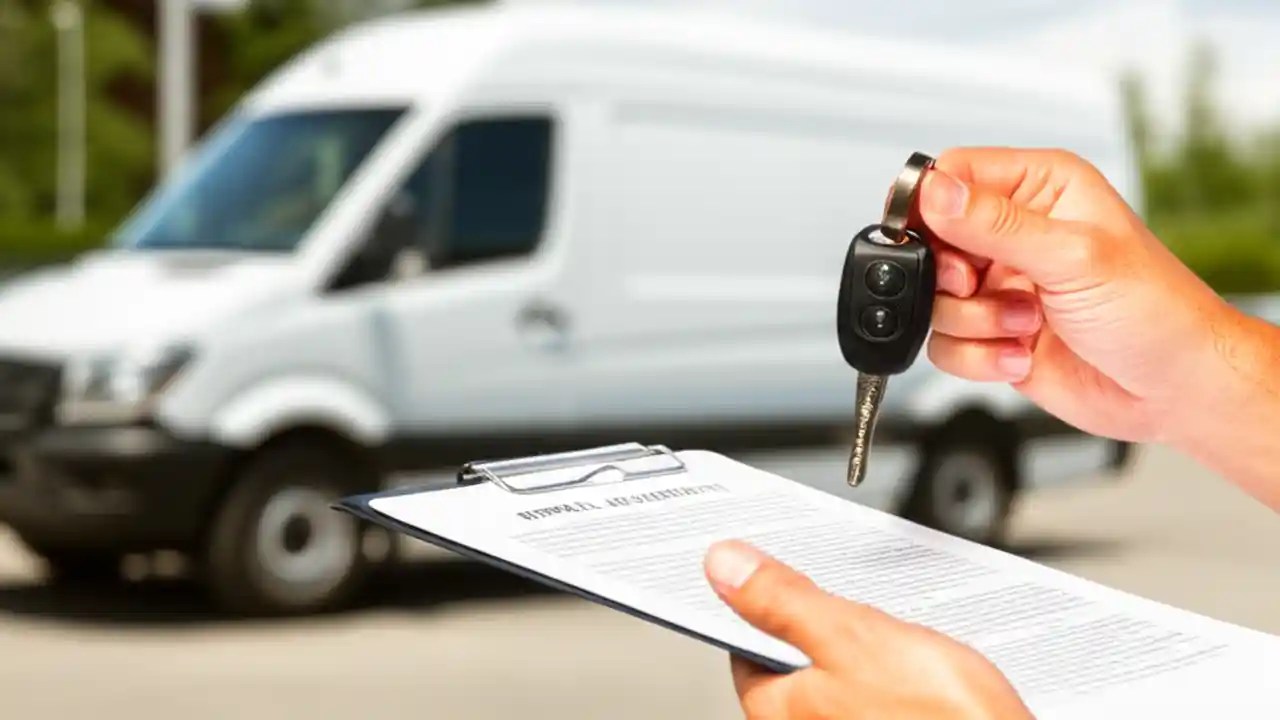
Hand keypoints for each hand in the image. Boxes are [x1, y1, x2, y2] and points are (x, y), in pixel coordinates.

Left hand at [705, 540, 1032, 719]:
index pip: (748, 649)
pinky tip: (931, 664)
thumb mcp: (852, 636)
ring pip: (849, 677)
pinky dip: (903, 672)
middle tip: (862, 597)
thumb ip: (783, 601)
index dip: (765, 602)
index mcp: (781, 713)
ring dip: (873, 645)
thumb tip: (723, 566)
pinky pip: (886, 697)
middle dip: (830, 621)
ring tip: (908, 630)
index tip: (780, 570)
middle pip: (802, 662)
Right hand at [919, 148, 1240, 443]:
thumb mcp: (1073, 256)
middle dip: (953, 277)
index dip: (931, 206)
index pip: (954, 175)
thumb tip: (935, 192)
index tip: (935, 240)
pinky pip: (945, 344)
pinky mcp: (992, 333)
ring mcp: (1001, 286)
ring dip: (976, 322)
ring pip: (935, 299)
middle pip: (932, 241)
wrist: (1173, 389)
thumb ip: (995, 223)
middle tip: (981, 285)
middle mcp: (1015, 234)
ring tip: (1027, 325)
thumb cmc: (1155, 311)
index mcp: (1041, 188)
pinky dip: (979, 357)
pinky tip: (1023, 354)